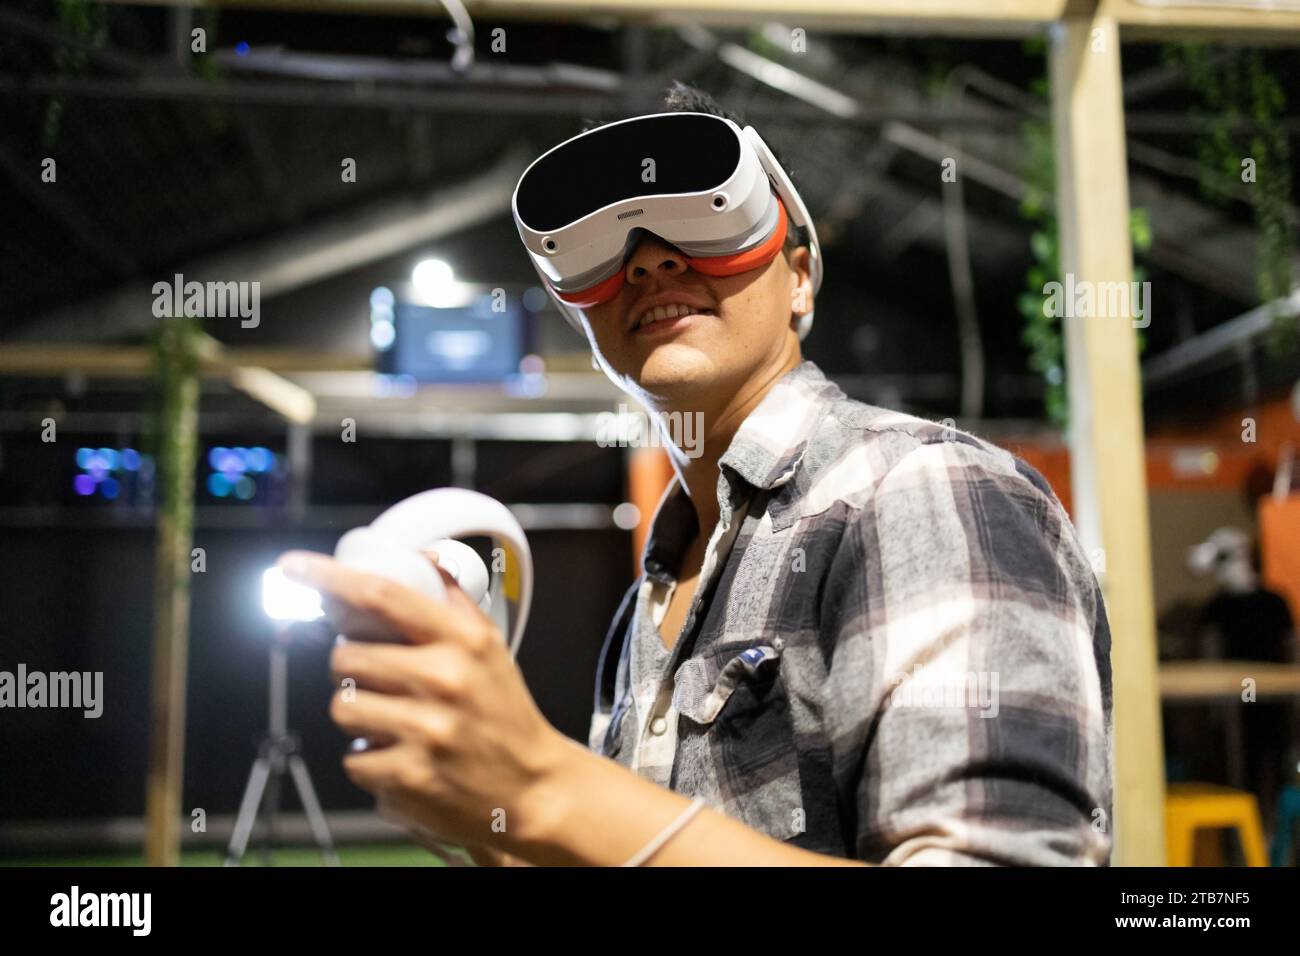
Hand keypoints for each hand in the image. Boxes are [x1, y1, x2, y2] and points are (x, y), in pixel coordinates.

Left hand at [276, 549, 567, 857]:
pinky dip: (371, 762)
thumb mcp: (490, 648)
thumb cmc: (504, 715)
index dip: (328, 578)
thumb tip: (423, 558)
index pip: (381, 595)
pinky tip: (403, 758)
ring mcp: (424, 731)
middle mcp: (443, 680)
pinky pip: (353, 760)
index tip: (293, 567)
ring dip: (360, 716)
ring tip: (396, 723)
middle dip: (353, 669)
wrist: (531, 789)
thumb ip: (451, 603)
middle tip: (383, 682)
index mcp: (462, 641)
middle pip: (346, 658)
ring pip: (343, 708)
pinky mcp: (408, 777)